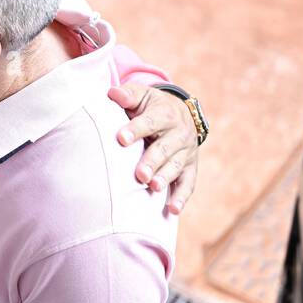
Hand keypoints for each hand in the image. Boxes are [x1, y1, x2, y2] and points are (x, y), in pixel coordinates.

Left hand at [108, 83, 199, 214]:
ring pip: (176, 167)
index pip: (150, 122)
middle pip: (165, 148)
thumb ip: (127, 95)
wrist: (180, 113)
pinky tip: (172, 210)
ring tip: (152, 187)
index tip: (121, 138)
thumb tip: (112, 93)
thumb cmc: (150, 106)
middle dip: (152, 161)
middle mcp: (179, 134)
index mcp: (165, 114)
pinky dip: (181, 197)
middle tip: (139, 174)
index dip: (136, 129)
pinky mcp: (189, 168)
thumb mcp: (141, 96)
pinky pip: (187, 184)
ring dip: (165, 178)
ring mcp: (186, 152)